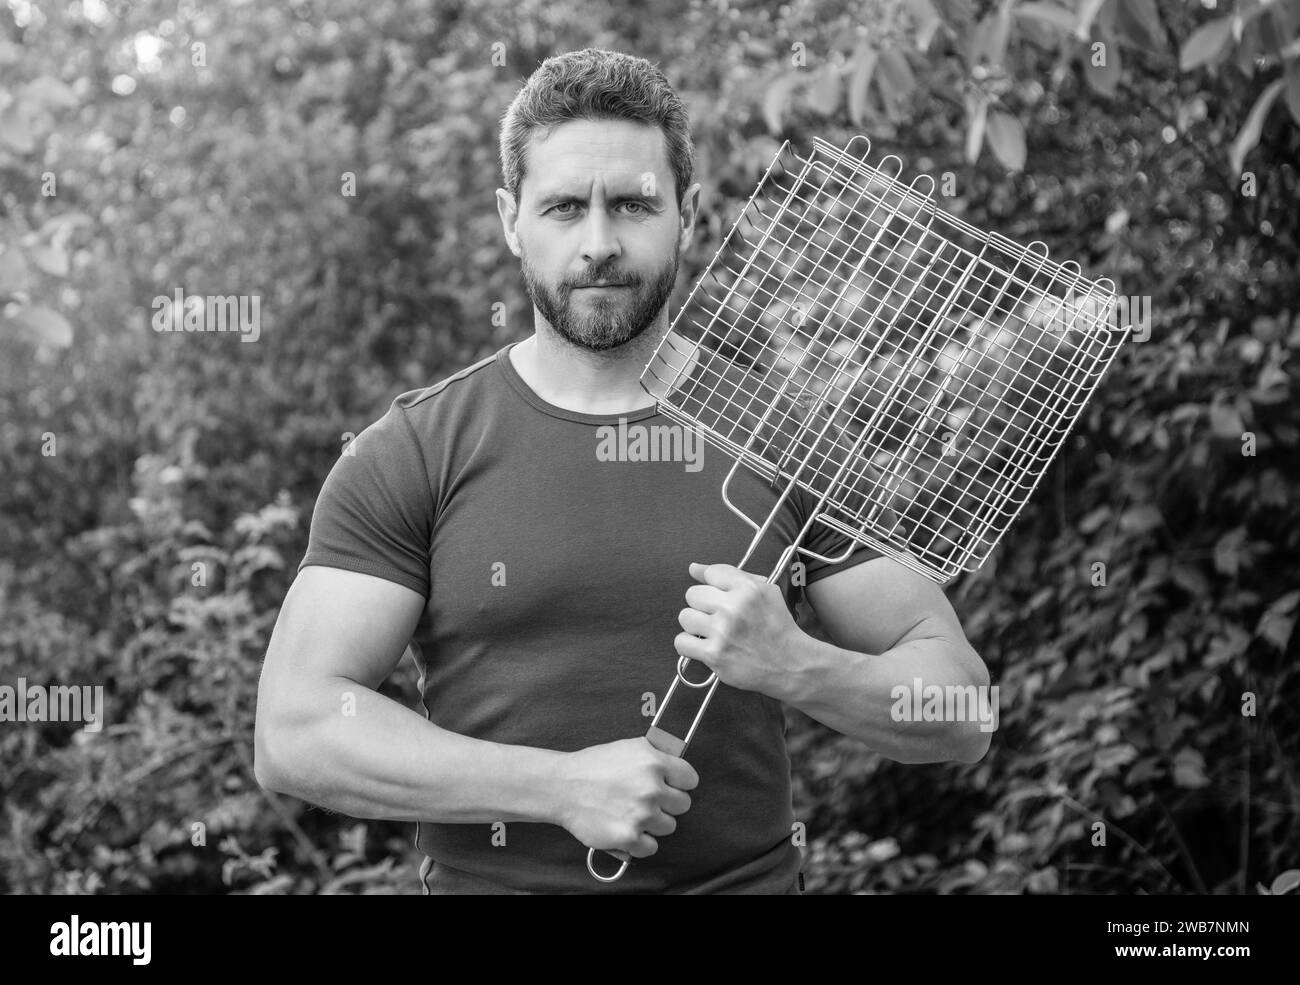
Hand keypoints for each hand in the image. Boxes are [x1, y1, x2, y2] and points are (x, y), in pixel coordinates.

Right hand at [555, 737, 697, 857]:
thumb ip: (657, 757)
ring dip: (653, 823)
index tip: (670, 786)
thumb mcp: (630, 748)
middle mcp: (651, 788)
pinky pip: (651, 847)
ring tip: (632, 813)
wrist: (562, 787)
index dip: (679, 783)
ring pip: (668, 826)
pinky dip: (639, 843)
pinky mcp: (630, 837)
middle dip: (667, 804)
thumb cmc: (593, 766)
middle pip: (683, 805)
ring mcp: (642, 814)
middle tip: (646, 800)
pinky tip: (626, 828)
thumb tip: (677, 768)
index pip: (690, 779)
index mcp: (654, 762)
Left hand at [674, 561, 802, 697]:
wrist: (791, 664)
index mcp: (748, 589)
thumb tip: (694, 568)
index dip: (714, 586)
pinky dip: (690, 646)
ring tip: (713, 632)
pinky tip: (705, 646)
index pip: (711, 573)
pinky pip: (681, 642)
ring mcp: (722, 632)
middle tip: (719, 617)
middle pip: (693, 594)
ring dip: (696, 625)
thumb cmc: (777, 627)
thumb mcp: (765, 591)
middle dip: (703, 605)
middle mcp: (734, 608)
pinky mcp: (714, 655)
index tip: (722, 597)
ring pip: (685, 617)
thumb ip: (730, 575)